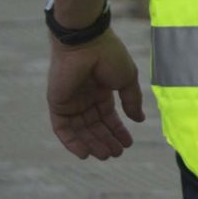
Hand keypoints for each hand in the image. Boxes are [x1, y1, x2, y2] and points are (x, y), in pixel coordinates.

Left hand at [47, 30, 144, 160]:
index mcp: (101, 90)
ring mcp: (71, 102)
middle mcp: (85, 98)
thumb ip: (131, 100)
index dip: (118, 130)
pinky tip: (85, 153)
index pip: (108, 116)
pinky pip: (63, 129)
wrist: (86, 43)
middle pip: (95, 126)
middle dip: (106, 140)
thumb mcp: (127, 79)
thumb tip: (139, 120)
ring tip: (106, 155)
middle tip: (117, 153)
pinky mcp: (57, 105)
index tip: (128, 143)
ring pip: (81, 130)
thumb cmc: (109, 56)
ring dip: (92, 144)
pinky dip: (72, 142)